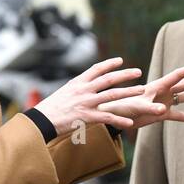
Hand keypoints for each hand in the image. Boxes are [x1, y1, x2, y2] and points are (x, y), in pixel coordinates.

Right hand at [35, 57, 155, 135]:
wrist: (42, 120)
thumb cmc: (51, 108)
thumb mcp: (64, 92)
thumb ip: (77, 88)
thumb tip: (84, 86)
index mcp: (78, 82)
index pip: (97, 69)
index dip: (110, 64)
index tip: (120, 60)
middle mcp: (84, 90)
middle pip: (109, 79)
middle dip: (125, 75)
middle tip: (138, 72)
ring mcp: (86, 103)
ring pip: (112, 95)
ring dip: (128, 92)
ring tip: (141, 90)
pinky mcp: (87, 117)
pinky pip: (107, 118)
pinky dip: (119, 120)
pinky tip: (130, 122)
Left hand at [99, 62, 183, 130]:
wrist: (114, 116)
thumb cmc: (122, 107)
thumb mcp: (137, 106)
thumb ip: (151, 107)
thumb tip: (164, 110)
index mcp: (158, 86)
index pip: (178, 75)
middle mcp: (163, 92)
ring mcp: (163, 103)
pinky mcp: (160, 115)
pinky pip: (177, 116)